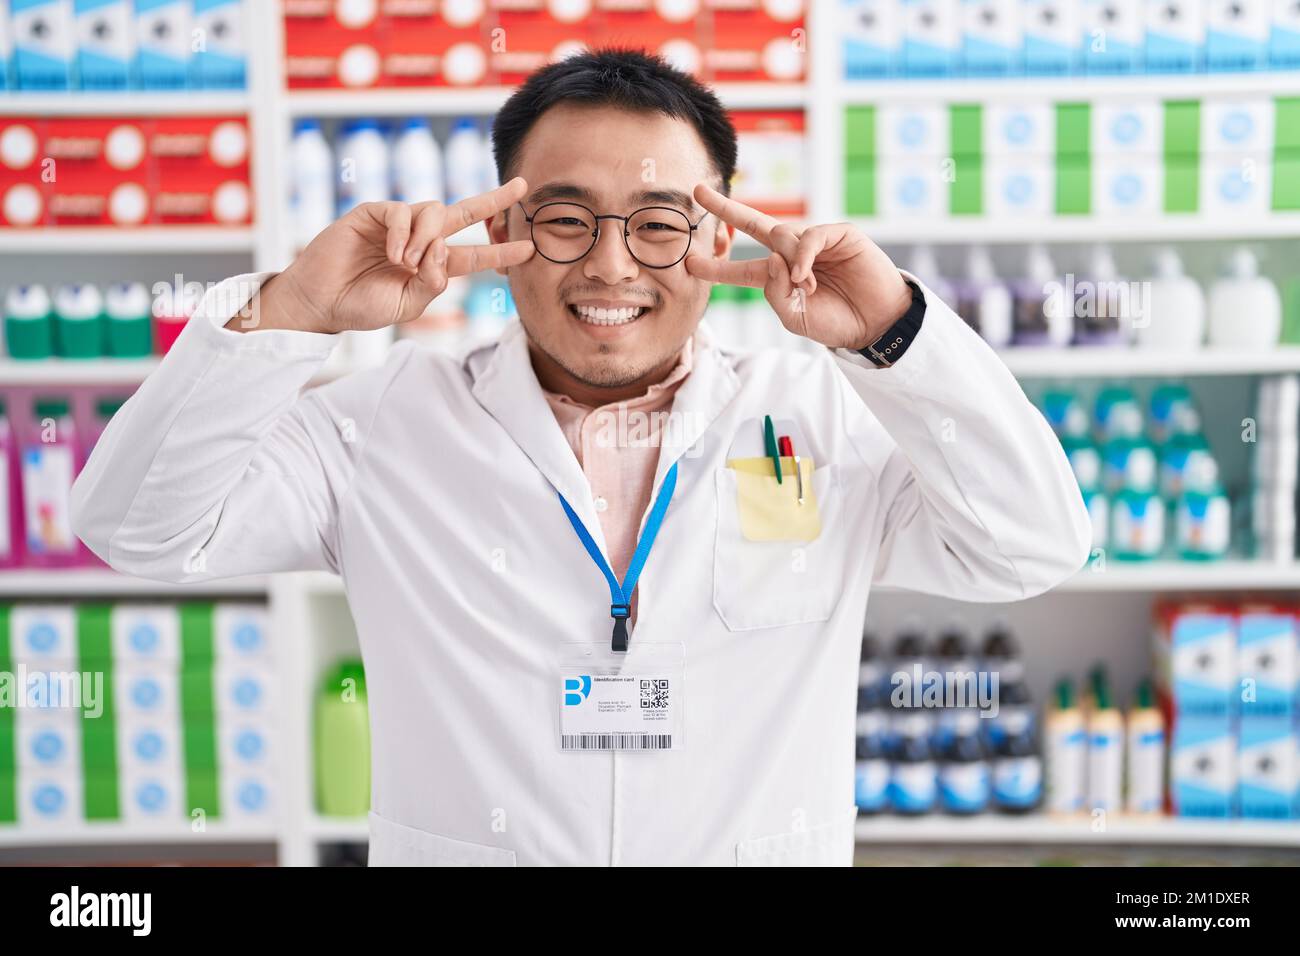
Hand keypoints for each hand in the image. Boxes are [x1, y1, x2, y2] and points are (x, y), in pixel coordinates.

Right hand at [248, 178, 534, 333]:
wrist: (322, 302)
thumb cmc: (362, 306)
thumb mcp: (407, 306)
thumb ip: (432, 283)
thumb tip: (445, 251)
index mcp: (431, 265)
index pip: (472, 255)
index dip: (499, 252)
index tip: (530, 249)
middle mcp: (420, 239)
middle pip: (464, 213)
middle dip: (493, 200)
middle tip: (522, 186)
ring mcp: (398, 224)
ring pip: (434, 212)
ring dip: (428, 239)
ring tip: (407, 264)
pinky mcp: (374, 212)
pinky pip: (402, 212)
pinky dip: (404, 234)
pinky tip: (395, 255)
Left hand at [684, 183, 912, 350]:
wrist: (875, 324)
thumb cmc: (836, 322)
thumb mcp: (795, 317)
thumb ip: (774, 293)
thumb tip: (771, 257)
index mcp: (777, 277)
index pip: (740, 268)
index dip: (717, 266)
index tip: (689, 263)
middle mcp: (792, 254)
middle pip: (752, 224)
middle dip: (725, 208)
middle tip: (698, 192)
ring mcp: (815, 242)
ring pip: (782, 235)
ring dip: (788, 264)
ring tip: (806, 288)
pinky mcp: (839, 235)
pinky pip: (810, 236)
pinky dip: (803, 255)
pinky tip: (806, 275)